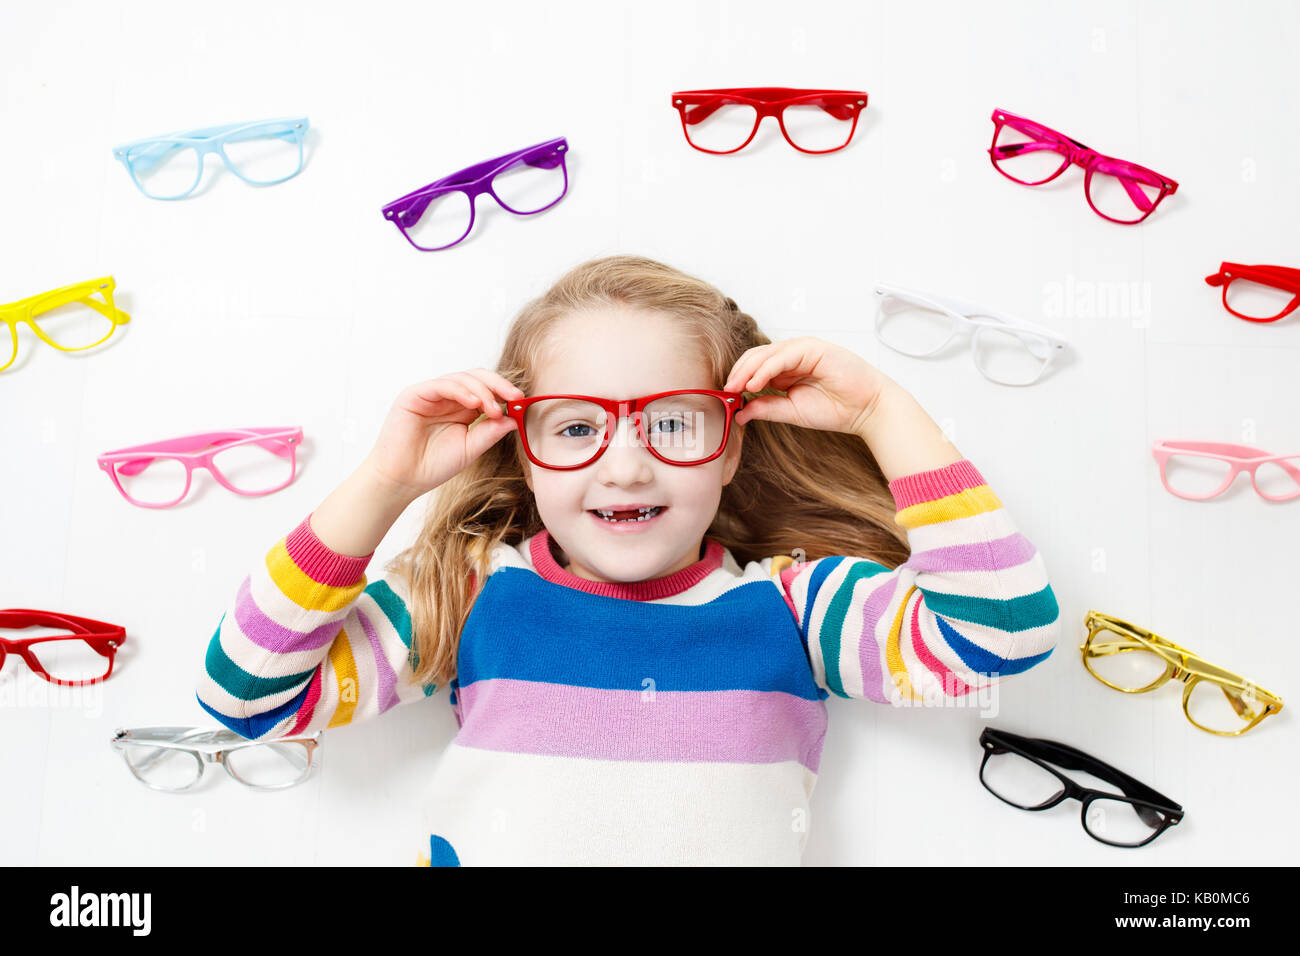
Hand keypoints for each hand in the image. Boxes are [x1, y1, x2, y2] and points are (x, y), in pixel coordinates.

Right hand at [363, 369, 524, 498]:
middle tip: (515, 397)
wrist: (402, 480)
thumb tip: (515, 418)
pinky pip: (442, 385)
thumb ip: (490, 433)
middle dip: (498, 385)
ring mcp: (431, 395)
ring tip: (493, 409)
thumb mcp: (470, 449)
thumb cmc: (432, 466)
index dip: (504, 392)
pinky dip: (461, 391)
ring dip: (482, 391)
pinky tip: (474, 403)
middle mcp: (448, 399)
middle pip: (477, 378)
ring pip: (462, 379)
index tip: (521, 402)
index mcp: (462, 410)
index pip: (487, 391)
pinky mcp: (415, 395)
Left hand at [722, 336, 892, 436]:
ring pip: (765, 354)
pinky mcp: (812, 348)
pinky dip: (766, 369)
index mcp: (786, 370)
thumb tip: (740, 413)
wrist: (866, 410)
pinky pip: (782, 356)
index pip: (754, 368)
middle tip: (727, 390)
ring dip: (748, 370)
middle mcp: (792, 356)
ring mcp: (802, 350)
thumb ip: (766, 408)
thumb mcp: (791, 412)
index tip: (726, 396)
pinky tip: (755, 383)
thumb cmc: (836, 409)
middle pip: (756, 357)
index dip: (739, 379)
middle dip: (739, 373)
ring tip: (737, 387)